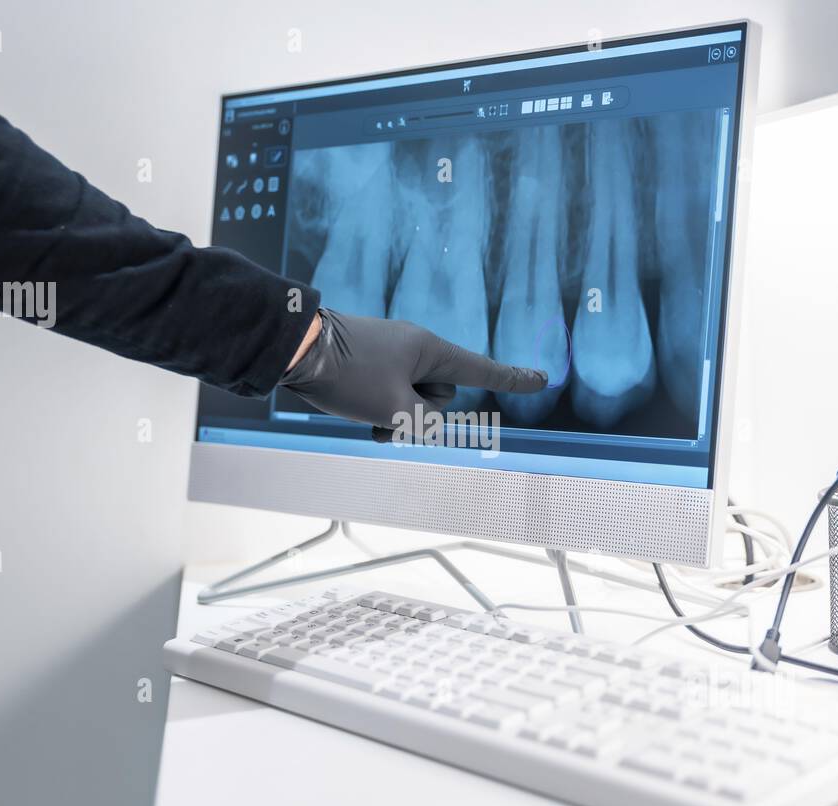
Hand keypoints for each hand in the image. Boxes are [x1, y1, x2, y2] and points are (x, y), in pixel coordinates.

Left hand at [278, 307, 547, 439]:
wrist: (295, 349)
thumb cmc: (348, 375)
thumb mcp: (395, 408)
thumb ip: (426, 423)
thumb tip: (427, 424)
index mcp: (430, 350)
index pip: (482, 370)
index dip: (514, 379)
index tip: (542, 379)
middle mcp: (415, 349)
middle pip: (439, 397)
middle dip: (418, 413)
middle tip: (384, 408)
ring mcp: (392, 355)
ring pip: (411, 402)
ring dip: (394, 416)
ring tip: (364, 410)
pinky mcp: (371, 364)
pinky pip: (389, 396)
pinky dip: (379, 411)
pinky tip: (356, 410)